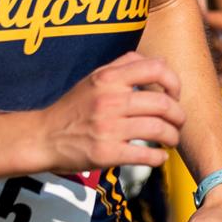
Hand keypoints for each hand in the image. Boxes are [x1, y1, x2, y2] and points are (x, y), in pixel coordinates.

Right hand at [32, 52, 183, 171]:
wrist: (43, 137)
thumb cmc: (73, 107)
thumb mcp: (94, 78)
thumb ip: (123, 67)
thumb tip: (158, 63)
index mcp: (108, 79)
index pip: (156, 69)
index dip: (173, 82)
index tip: (174, 95)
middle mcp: (109, 101)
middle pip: (163, 104)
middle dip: (178, 115)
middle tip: (178, 122)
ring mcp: (108, 128)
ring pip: (158, 130)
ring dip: (172, 137)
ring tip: (171, 140)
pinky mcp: (106, 153)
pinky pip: (145, 155)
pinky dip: (158, 158)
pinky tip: (158, 157)